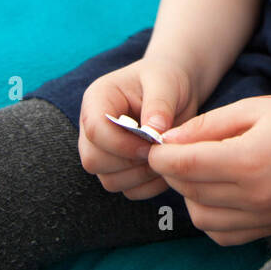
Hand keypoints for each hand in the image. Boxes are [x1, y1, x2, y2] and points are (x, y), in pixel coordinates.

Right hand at [78, 55, 198, 199]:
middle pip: (94, 160)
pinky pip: (128, 190)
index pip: (95, 131)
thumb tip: (153, 132)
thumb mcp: (166, 82)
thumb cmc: (167, 79)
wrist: (177, 90)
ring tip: (165, 156)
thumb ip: (159, 104)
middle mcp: (93, 128)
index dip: (123, 143)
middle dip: (130, 161)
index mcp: (97, 100)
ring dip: (141, 175)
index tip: (152, 143)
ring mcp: (104, 151)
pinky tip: (165, 167)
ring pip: (109, 180)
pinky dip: (149, 185)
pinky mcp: (118, 168)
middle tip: (160, 151)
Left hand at [147, 94, 270, 244]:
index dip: (161, 155)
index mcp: (250, 159)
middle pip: (189, 190)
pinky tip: (216, 192)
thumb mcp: (251, 108)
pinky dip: (208, 215)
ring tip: (200, 171)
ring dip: (189, 194)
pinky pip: (220, 233)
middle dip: (173, 171)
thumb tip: (166, 141)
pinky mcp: (267, 229)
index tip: (155, 145)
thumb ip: (206, 126)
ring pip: (199, 217)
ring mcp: (262, 217)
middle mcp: (256, 195)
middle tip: (177, 151)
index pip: (186, 165)